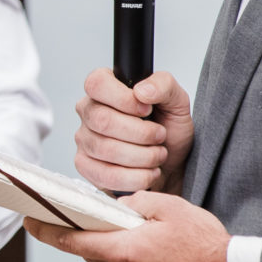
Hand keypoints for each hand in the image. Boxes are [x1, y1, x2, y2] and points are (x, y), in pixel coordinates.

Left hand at [23, 192, 232, 261]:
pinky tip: (155, 252)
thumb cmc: (203, 241)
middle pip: (92, 252)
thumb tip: (118, 209)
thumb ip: (135, 204)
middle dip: (91, 234)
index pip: (72, 240)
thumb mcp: (169, 206)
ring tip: (138, 233)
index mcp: (123, 251)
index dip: (46, 231)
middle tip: (94, 215)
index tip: (28, 222)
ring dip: (115, 249)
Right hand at [73, 68, 193, 194]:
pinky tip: (148, 172)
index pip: (97, 84)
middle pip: (102, 120)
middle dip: (141, 133)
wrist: (172, 166)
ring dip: (143, 156)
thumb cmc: (169, 131)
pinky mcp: (86, 167)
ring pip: (106, 149)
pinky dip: (136, 177)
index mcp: (104, 88)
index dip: (124, 99)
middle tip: (160, 136)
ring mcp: (84, 140)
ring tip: (158, 154)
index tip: (147, 110)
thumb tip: (141, 90)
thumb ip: (163, 85)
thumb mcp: (177, 102)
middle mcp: (89, 111)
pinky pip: (106, 175)